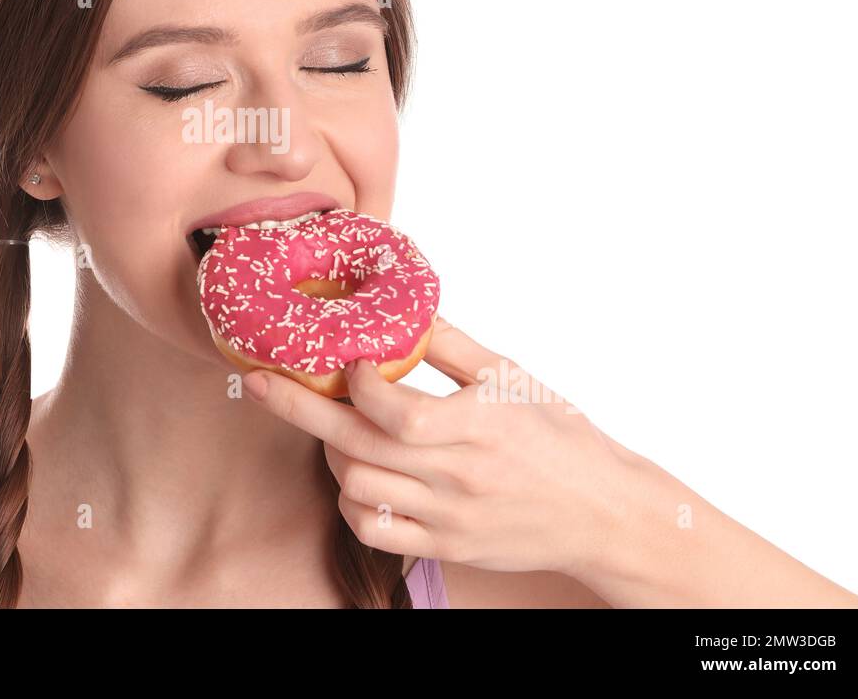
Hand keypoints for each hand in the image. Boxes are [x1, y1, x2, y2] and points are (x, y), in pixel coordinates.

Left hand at [242, 315, 640, 578]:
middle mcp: (457, 476)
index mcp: (478, 426)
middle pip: (357, 445)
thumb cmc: (562, 437)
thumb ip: (453, 346)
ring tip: (335, 427)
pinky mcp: (445, 547)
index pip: (394, 411)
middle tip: (255, 381)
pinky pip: (375, 531)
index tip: (346, 362)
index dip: (355, 384)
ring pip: (357, 489)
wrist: (603, 513)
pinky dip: (352, 502)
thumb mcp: (514, 377)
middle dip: (295, 408)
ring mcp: (448, 518)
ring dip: (331, 454)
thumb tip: (402, 310)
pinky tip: (357, 475)